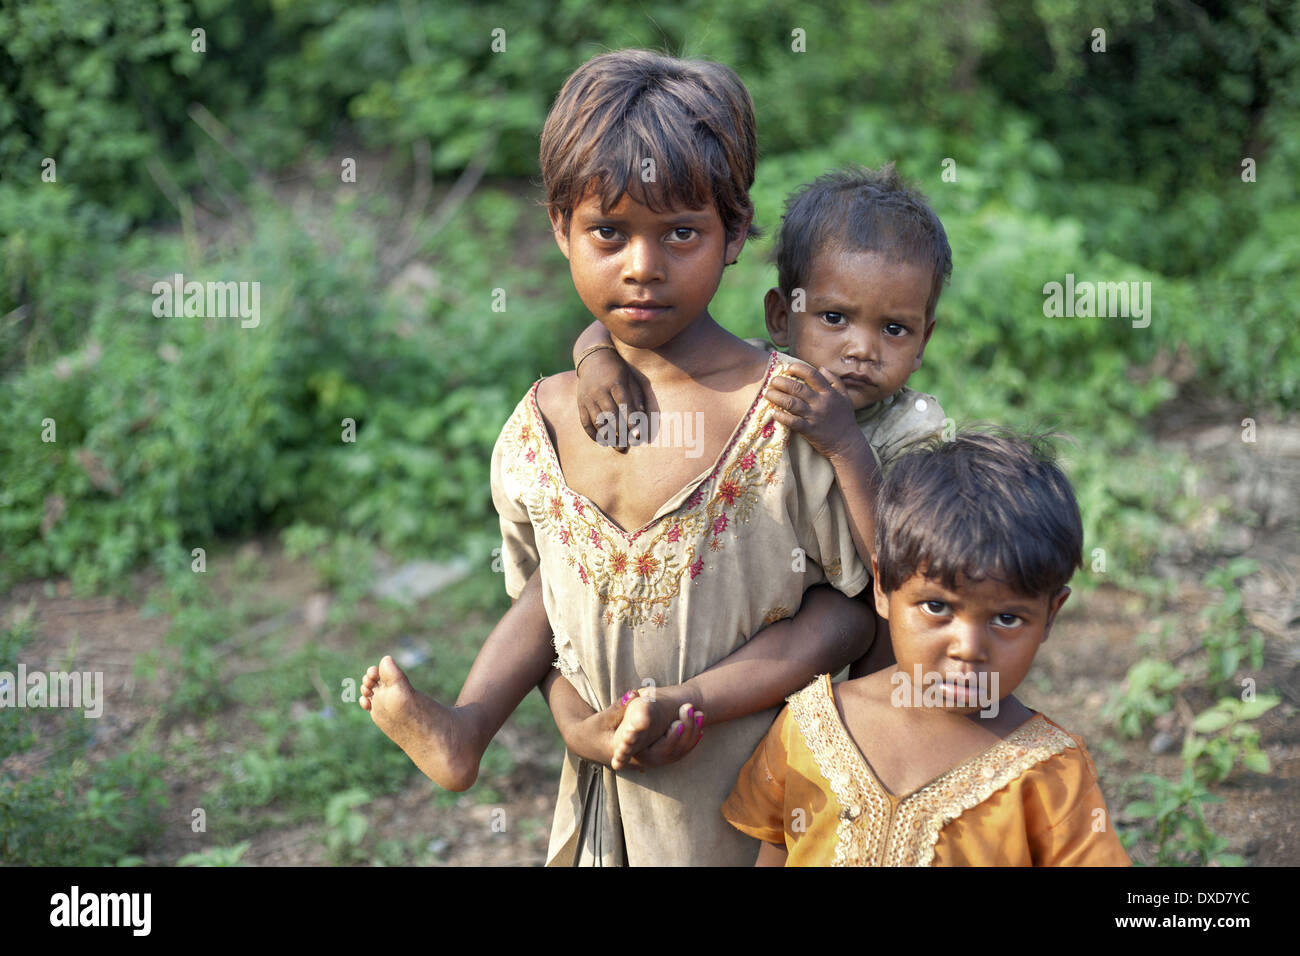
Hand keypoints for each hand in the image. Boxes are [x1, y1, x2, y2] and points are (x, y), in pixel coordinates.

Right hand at [565, 689, 702, 770]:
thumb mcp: (602, 719)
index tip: (681, 723)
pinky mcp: (651, 753)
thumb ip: (618, 708)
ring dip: (690, 735)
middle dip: (686, 732)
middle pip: (671, 752)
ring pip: (676, 753)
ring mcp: (647, 759)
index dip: (672, 738)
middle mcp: (642, 760)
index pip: (656, 751)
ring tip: (700, 713)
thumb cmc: (593, 729)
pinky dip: (687, 738)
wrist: (586, 743)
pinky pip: (675, 750)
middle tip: (691, 709)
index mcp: (630, 755)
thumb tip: (633, 694)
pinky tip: (698, 725)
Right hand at [576, 347, 645, 452]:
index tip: (637, 435)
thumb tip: (642, 420)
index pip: (624, 404)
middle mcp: (599, 391)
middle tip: (627, 446)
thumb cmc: (618, 371)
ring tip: (618, 447)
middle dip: (620, 432)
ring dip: (608, 436)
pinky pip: (585, 422)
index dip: (631, 421)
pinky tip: (603, 441)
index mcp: (615, 382)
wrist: (593, 359)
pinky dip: (593, 434)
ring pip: (597, 421)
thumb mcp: (631, 379)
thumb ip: (637, 398)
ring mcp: (588, 398)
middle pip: (610, 415)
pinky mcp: (580, 404)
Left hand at [764, 364, 860, 461]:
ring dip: (777, 397)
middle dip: (782, 382)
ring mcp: (814, 416)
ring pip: (792, 403)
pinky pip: (792, 422)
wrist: (847, 444)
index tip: (788, 368)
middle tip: (772, 381)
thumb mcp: (844, 397)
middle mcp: (821, 402)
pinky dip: (781, 417)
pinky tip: (773, 412)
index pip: (812, 375)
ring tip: (767, 393)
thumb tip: (822, 367)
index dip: (798, 368)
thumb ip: (835, 381)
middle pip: (798, 388)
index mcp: (829, 393)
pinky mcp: (809, 430)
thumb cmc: (845, 419)